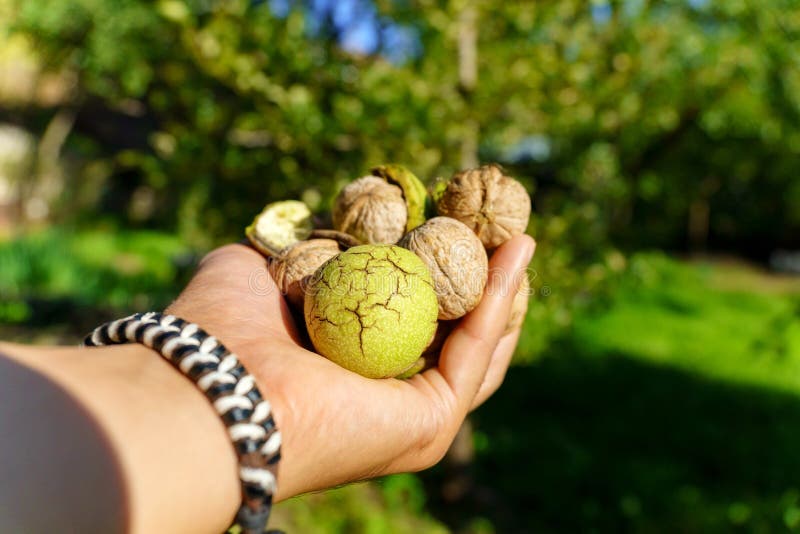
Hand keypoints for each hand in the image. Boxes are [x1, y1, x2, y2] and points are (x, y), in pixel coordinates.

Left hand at [166, 235, 535, 499]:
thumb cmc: (222, 327)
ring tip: (520, 236)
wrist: (209, 380)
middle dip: (482, 282)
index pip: (409, 320)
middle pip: (453, 337)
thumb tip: (322, 222)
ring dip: (503, 289)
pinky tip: (515, 253)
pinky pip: (473, 354)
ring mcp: (409, 419)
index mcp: (346, 368)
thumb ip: (296, 247)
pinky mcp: (429, 426)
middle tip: (503, 231)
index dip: (438, 272)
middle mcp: (381, 398)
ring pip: (476, 348)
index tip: (457, 226)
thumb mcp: (259, 267)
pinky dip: (499, 300)